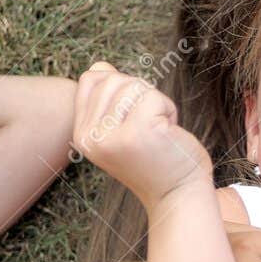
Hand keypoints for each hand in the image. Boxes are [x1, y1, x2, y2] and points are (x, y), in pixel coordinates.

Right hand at [72, 62, 210, 209]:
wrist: (178, 195)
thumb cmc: (156, 158)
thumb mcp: (123, 128)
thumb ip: (109, 98)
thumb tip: (100, 66)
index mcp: (82, 134)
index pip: (90, 80)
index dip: (120, 86)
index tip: (135, 115)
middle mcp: (90, 137)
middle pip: (112, 79)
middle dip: (140, 95)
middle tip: (152, 126)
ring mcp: (111, 136)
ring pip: (133, 85)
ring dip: (156, 103)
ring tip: (159, 131)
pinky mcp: (136, 133)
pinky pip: (153, 96)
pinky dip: (169, 110)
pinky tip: (169, 134)